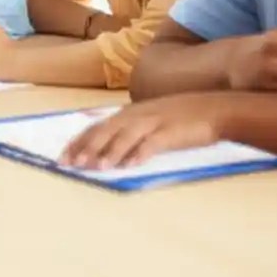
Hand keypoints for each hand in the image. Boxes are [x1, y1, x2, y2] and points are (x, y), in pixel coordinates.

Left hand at [59, 93, 233, 169]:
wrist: (215, 108)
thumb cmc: (180, 116)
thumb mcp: (148, 118)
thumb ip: (127, 128)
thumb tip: (103, 145)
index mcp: (129, 113)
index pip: (97, 126)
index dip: (78, 141)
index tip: (62, 157)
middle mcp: (137, 115)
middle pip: (106, 131)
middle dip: (87, 148)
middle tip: (72, 164)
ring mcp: (154, 122)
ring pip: (126, 136)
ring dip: (110, 152)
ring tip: (97, 167)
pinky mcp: (172, 131)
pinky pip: (153, 143)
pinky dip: (140, 153)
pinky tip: (130, 165)